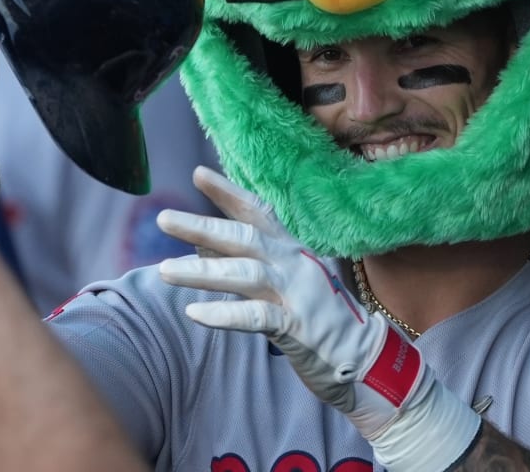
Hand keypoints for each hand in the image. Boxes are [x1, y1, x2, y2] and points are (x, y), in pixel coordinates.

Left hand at [157, 169, 480, 471]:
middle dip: (201, 227)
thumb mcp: (287, 281)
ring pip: (246, 273)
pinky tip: (195, 313)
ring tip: (164, 270)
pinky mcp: (298, 326)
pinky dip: (224, 314)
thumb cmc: (321, 317)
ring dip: (202, 271)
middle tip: (163, 219)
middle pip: (244, 238)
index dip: (228, 192)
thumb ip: (251, 262)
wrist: (366, 357)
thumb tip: (206, 246)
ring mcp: (298, 293)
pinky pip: (257, 317)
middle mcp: (296, 264)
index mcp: (294, 249)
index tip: (198, 173)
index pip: (258, 212)